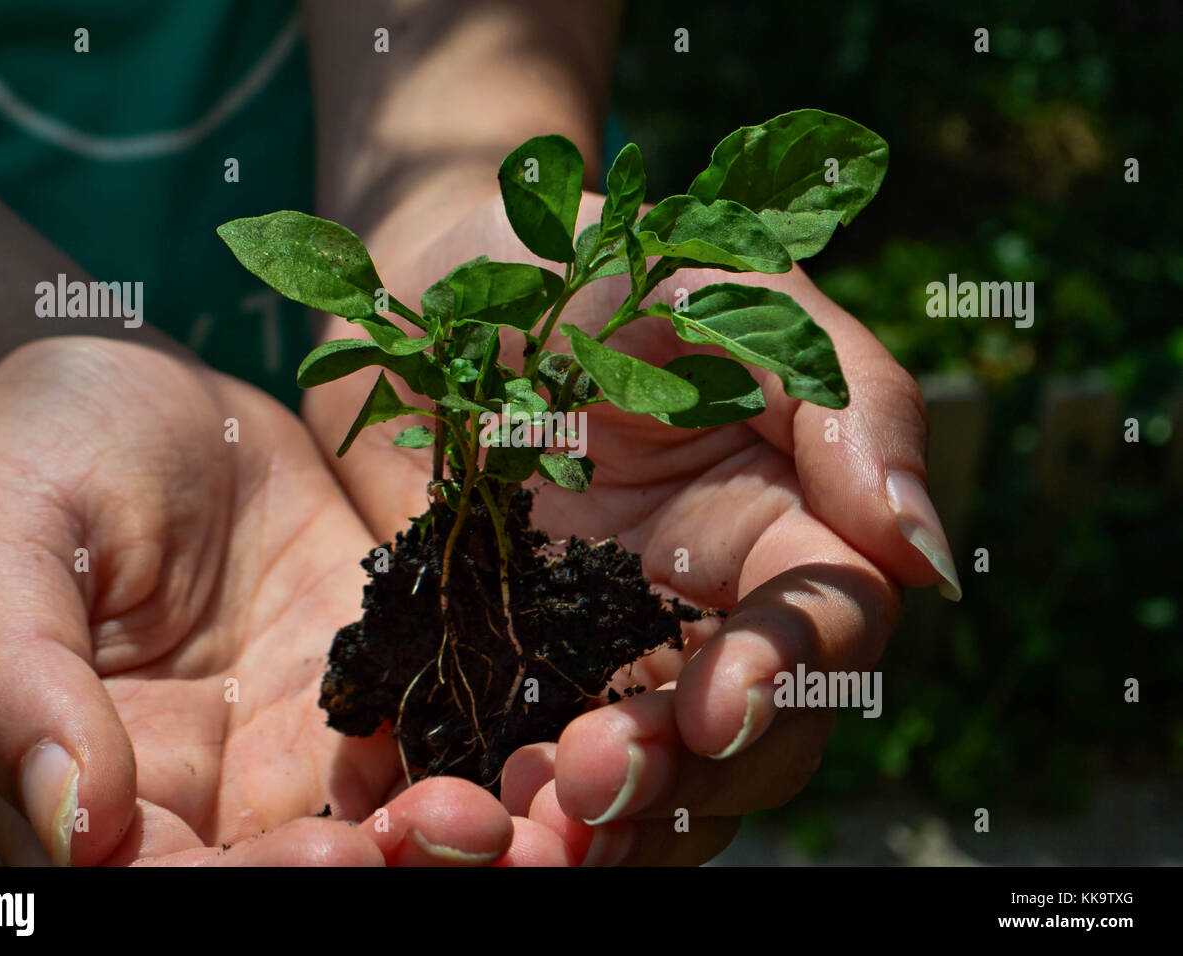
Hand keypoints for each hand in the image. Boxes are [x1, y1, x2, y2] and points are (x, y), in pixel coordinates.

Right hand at [0, 337, 570, 864]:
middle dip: (399, 871)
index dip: (260, 887)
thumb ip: (18, 681)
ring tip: (538, 808)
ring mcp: (312, 734)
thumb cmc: (41, 449)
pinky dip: (504, 750)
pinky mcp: (383, 670)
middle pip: (313, 872)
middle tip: (476, 835)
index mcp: (117, 787)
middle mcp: (222, 790)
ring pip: (398, 823)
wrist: (141, 383)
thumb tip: (80, 828)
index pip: (180, 885)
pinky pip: (449, 730)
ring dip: (474, 834)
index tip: (336, 853)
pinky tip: (562, 738)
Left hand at [305, 190, 959, 864]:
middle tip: (591, 780)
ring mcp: (593, 652)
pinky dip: (476, 795)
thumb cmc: (598, 263)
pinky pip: (500, 757)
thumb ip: (846, 402)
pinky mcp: (491, 668)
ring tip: (519, 822)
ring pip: (632, 779)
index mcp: (781, 528)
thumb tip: (927, 555)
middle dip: (679, 778)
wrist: (437, 281)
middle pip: (737, 744)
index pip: (821, 632)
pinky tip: (420, 806)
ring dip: (590, 819)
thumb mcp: (727, 289)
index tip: (717, 708)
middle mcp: (700, 613)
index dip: (783, 680)